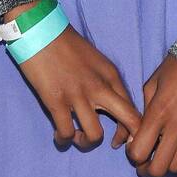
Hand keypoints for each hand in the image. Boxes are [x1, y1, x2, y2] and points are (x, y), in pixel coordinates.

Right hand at [5, 4, 142, 150]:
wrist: (41, 30)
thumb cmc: (67, 44)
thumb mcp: (96, 60)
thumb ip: (105, 81)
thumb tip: (110, 105)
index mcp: (112, 75)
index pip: (135, 108)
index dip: (133, 129)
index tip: (121, 137)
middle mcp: (100, 87)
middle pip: (129, 121)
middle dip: (126, 141)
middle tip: (114, 146)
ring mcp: (79, 96)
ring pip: (95, 136)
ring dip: (86, 143)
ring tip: (77, 138)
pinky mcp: (57, 101)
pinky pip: (65, 133)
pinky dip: (63, 140)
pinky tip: (60, 136)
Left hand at [116, 53, 176, 176]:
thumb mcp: (154, 81)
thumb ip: (144, 108)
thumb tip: (139, 132)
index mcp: (158, 112)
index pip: (139, 152)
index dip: (133, 156)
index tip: (135, 149)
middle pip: (158, 169)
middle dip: (147, 170)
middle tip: (146, 163)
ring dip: (168, 166)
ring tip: (166, 157)